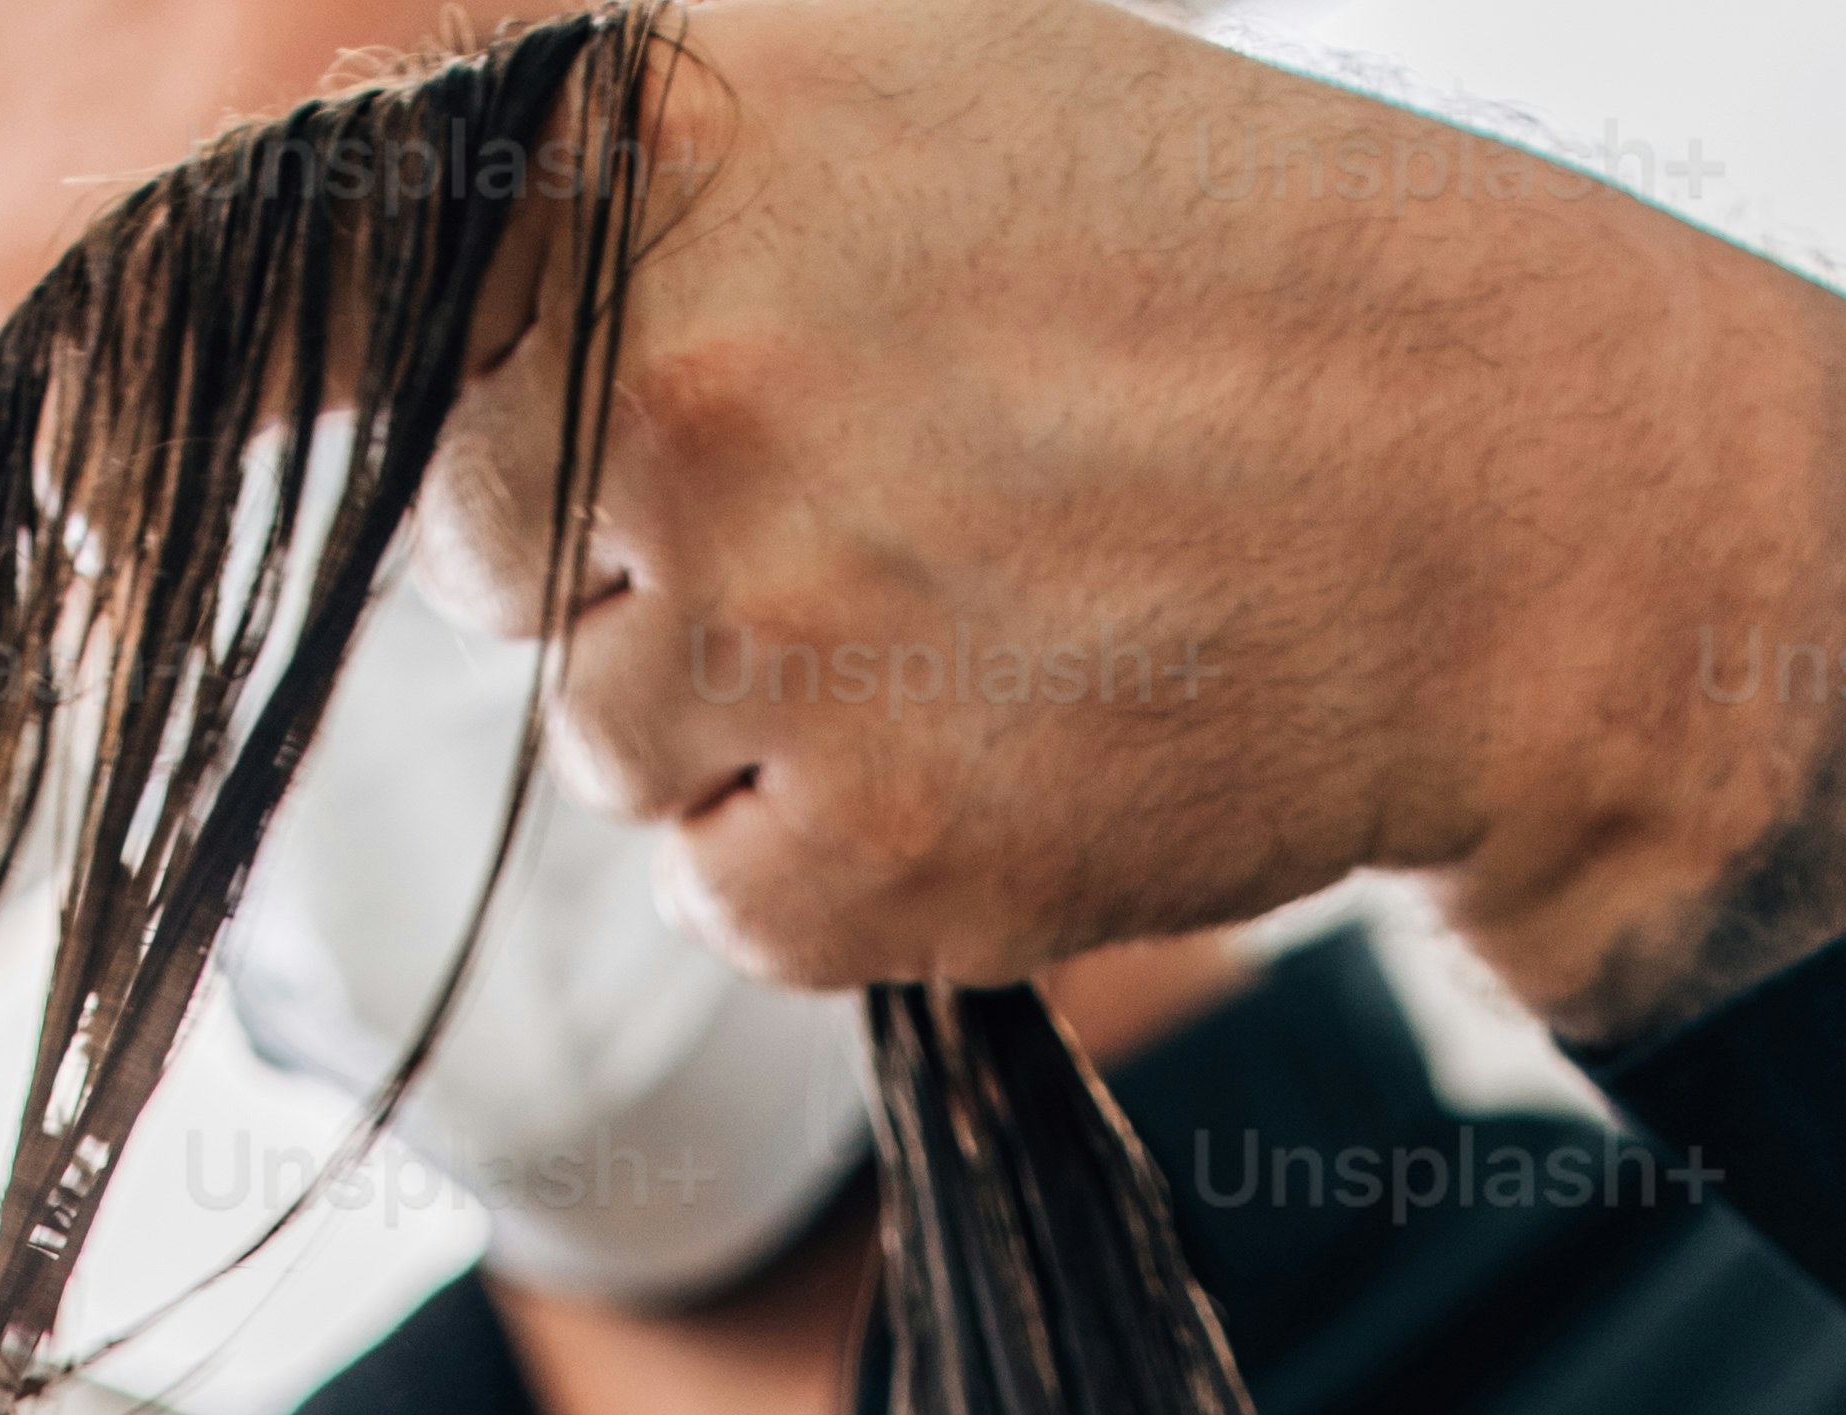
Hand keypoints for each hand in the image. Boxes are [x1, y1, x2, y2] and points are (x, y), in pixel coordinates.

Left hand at [419, 0, 1845, 1040]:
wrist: (1491, 499)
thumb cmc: (1214, 268)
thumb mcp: (925, 73)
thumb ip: (662, 146)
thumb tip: (400, 211)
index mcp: (673, 149)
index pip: (354, 303)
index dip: (424, 384)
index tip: (509, 417)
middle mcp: (687, 377)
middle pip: (492, 554)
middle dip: (635, 560)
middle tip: (872, 514)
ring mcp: (771, 627)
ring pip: (610, 745)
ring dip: (751, 725)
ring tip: (971, 623)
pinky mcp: (863, 852)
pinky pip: (727, 902)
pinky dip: (841, 864)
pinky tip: (1000, 749)